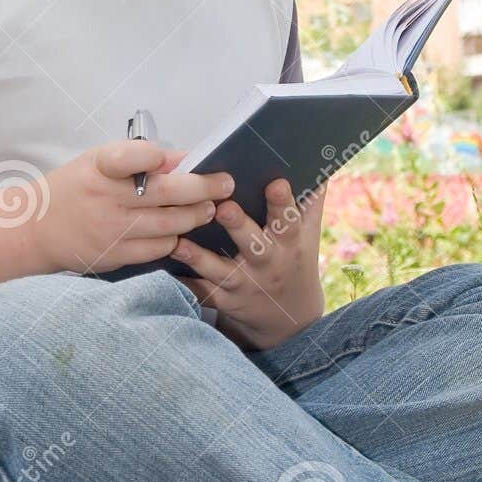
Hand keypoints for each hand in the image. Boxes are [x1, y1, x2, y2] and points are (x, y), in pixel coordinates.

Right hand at [32, 140, 235, 275]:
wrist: (36, 230)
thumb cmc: (75, 188)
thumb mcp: (97, 161)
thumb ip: (139, 158)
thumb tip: (184, 158)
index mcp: (99, 168)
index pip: (128, 158)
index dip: (151, 157)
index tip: (170, 158)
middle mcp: (105, 199)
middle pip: (165, 193)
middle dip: (203, 187)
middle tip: (225, 183)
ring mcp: (111, 230)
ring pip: (170, 224)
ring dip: (198, 215)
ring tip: (211, 207)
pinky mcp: (116, 255)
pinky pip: (159, 249)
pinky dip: (177, 238)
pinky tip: (185, 229)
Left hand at [172, 177, 327, 351]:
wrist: (290, 319)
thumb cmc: (295, 262)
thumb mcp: (309, 234)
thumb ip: (310, 200)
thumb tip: (316, 161)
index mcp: (290, 243)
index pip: (290, 220)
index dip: (283, 203)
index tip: (276, 183)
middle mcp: (268, 264)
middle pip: (255, 245)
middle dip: (239, 226)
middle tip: (224, 207)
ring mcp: (245, 284)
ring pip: (221, 270)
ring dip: (199, 257)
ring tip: (180, 241)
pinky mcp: (225, 300)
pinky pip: (201, 292)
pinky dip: (183, 283)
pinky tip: (164, 268)